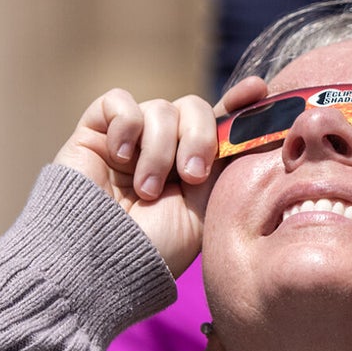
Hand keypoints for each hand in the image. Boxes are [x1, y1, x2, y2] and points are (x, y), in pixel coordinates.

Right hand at [54, 76, 266, 276]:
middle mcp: (162, 148)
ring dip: (159, 151)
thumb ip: (221, 168)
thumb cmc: (153, 247)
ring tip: (146, 190)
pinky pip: (118, 102)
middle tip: (190, 177)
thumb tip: (246, 130)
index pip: (217, 124)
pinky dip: (126, 126)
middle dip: (199, 138)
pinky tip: (120, 159)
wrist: (100, 261)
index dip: (239, 103)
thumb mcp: (203, 210)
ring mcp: (129, 139)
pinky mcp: (94, 131)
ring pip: (161, 109)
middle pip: (194, 108)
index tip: (257, 90)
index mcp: (191, 167)